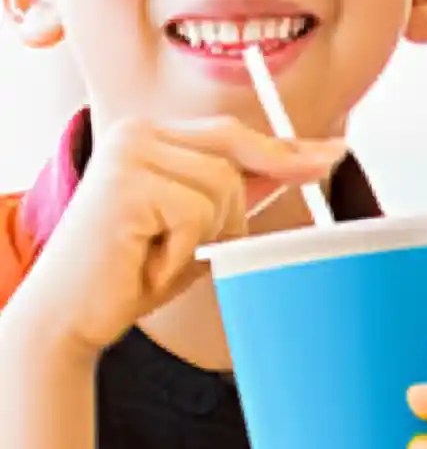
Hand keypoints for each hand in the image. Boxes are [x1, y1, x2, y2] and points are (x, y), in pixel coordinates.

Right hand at [17, 116, 344, 354]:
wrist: (70, 315)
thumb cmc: (134, 272)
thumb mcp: (199, 224)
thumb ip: (241, 188)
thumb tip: (308, 160)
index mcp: (152, 135)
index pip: (232, 133)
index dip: (284, 148)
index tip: (333, 153)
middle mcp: (136, 132)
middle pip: (233, 152)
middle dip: (245, 200)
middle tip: (222, 239)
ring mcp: (128, 152)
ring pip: (222, 186)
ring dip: (207, 235)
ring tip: (163, 256)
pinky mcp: (126, 183)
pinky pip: (197, 214)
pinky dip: (183, 250)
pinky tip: (148, 263)